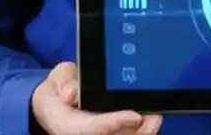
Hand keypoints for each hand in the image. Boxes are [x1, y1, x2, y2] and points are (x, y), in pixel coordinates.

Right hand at [31, 62, 161, 134]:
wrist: (53, 107)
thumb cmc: (57, 93)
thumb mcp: (55, 80)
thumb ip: (64, 82)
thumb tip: (71, 94)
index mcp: (67, 124)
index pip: (92, 128)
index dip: (113, 124)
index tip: (134, 116)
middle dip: (136, 132)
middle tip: (154, 117)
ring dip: (142, 132)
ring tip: (156, 117)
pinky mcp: (110, 134)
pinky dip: (142, 130)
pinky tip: (153, 119)